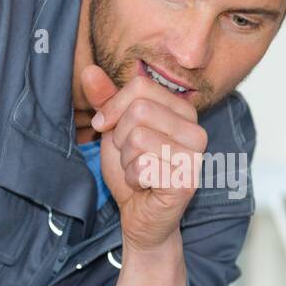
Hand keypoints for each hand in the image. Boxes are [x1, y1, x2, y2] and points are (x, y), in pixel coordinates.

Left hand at [81, 64, 206, 251]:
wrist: (141, 216)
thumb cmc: (133, 171)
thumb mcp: (114, 131)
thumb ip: (105, 101)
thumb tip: (89, 69)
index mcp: (183, 111)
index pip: (141, 86)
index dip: (113, 107)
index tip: (107, 127)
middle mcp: (196, 130)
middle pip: (139, 110)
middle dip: (120, 138)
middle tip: (130, 156)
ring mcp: (196, 156)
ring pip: (139, 137)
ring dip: (127, 160)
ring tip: (139, 171)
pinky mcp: (188, 181)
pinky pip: (143, 165)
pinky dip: (133, 178)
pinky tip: (145, 186)